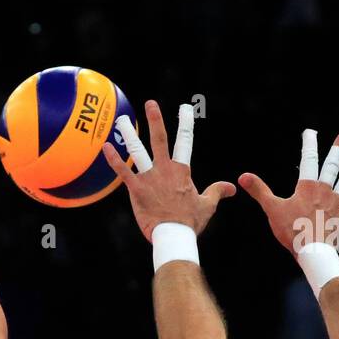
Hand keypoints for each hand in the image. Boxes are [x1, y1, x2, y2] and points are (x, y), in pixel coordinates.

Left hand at [102, 101, 233, 240]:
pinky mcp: (136, 189)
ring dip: (129, 134)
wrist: (174, 235)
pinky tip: (105, 146)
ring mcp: (149, 178)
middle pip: (160, 139)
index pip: (185, 142)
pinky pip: (122, 172)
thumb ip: (217, 191)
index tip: (185, 108)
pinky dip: (113, 159)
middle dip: (156, 120)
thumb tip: (232, 187)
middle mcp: (165, 170)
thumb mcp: (207, 204)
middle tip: (151, 104)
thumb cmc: (190, 221)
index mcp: (182, 171)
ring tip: (122, 119)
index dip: (185, 123)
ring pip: (138, 151)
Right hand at [238, 130, 338, 255]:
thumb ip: (259, 190)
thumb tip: (242, 176)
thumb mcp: (271, 209)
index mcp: (307, 187)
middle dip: (338, 149)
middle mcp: (324, 191)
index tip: (310, 132)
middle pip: (332, 166)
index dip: (309, 144)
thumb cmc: (291, 230)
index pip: (308, 160)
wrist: (311, 251)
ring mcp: (336, 203)